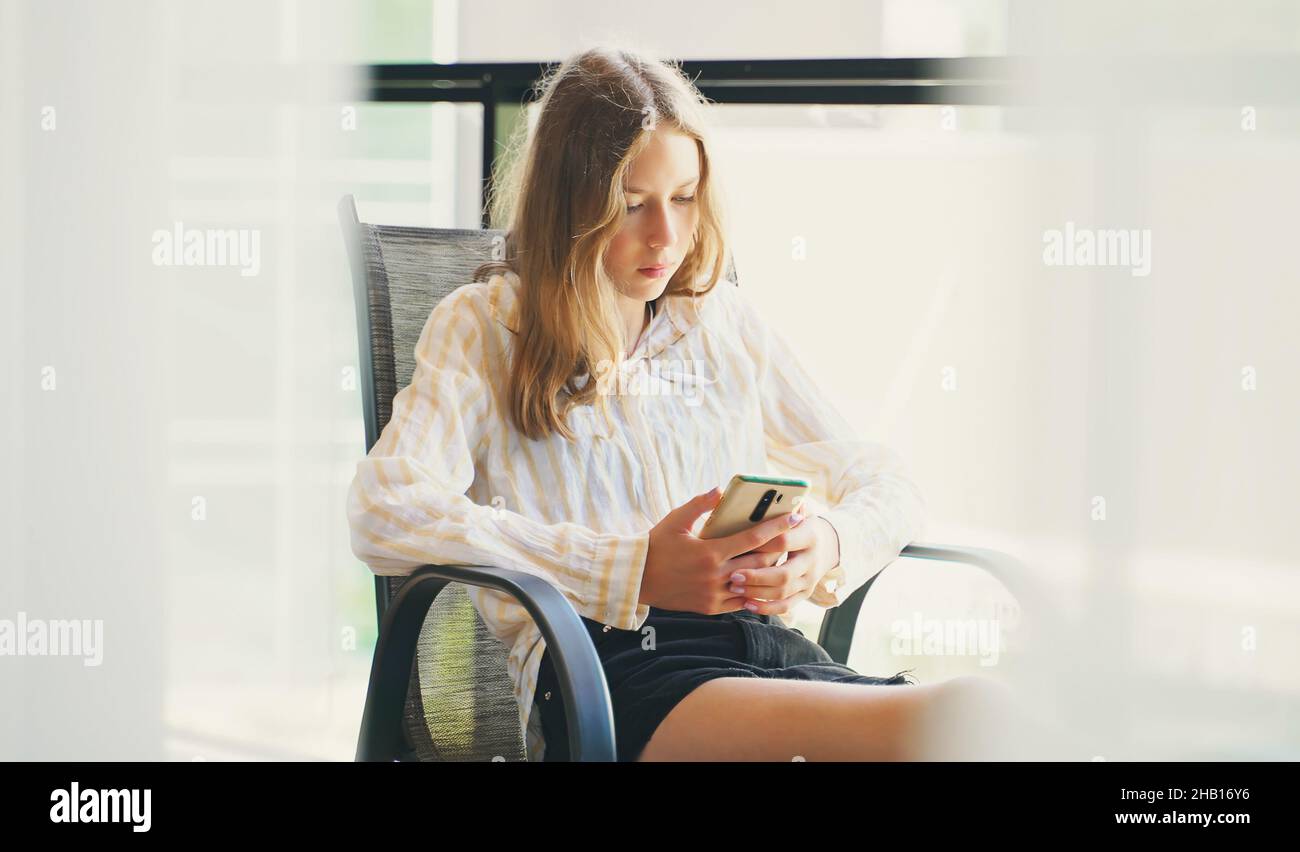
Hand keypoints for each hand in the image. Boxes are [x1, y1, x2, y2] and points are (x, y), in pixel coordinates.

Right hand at [638, 488, 807, 614]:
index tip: (795, 517)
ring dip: (768, 571)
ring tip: (779, 558)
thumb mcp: (675, 520)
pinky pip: (741, 601)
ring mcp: (714, 595)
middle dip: (779, 548)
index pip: (753, 538)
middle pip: (760, 562)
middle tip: (791, 536)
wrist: (637, 579)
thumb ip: (700, 504)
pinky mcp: (710, 607)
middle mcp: (716, 575)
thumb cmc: (656, 545)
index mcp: (710, 552)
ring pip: (753, 583)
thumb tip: (720, 489)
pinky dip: (753, 590)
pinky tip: (760, 580)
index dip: (777, 527)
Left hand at [726, 515, 840, 616]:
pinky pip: (785, 606)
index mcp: (810, 536)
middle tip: (732, 576)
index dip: (761, 545)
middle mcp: (812, 561)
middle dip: (756, 576)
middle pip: (783, 574)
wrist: (828, 545)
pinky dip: (766, 608)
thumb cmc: (800, 524)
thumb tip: (752, 491)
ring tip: (733, 588)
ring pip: (782, 592)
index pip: (783, 542)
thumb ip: (779, 506)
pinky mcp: (804, 594)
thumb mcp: (796, 511)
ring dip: (757, 592)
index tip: (738, 547)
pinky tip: (747, 605)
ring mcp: (810, 580)